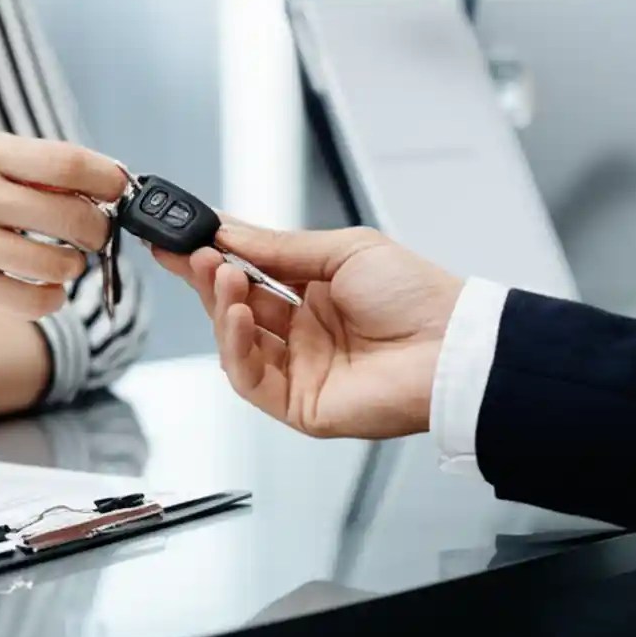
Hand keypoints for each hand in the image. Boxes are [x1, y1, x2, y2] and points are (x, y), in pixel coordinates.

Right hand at [0, 131, 126, 318]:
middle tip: (94, 234)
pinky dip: (52, 298)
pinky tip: (44, 289)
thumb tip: (106, 184)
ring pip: (58, 264)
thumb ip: (31, 170)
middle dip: (98, 230)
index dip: (109, 179)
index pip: (68, 162)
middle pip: (73, 216)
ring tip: (61, 262)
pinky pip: (33, 301)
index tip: (122, 191)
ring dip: (73, 267)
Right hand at [153, 223, 462, 438]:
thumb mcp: (343, 250)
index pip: (250, 276)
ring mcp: (299, 371)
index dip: (214, 259)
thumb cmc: (418, 298)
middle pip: (235, 308)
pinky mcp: (297, 405)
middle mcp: (303, 335)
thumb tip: (229, 231)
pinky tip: (234, 314)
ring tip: (218, 274)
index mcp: (316, 297)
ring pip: (235, 343)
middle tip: (193, 253)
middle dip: (209, 278)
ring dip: (219, 305)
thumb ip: (279, 246)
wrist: (454, 348)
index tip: (181, 239)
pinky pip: (249, 378)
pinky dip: (233, 345)